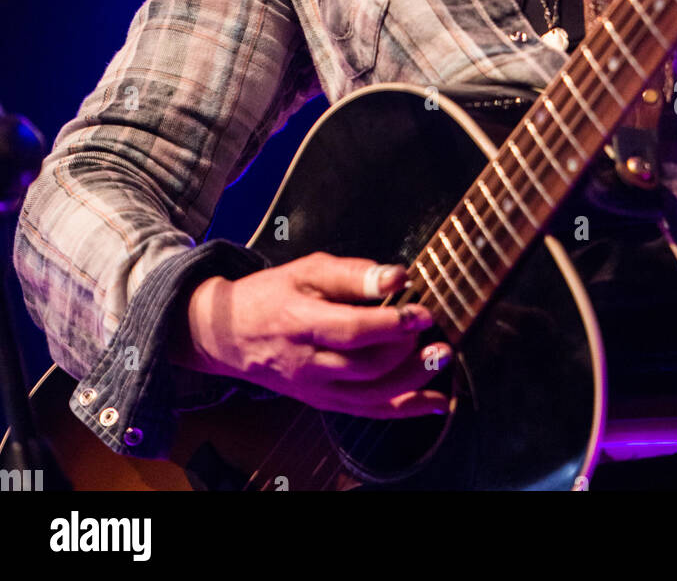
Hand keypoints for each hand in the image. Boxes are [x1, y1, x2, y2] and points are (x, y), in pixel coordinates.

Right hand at [171, 253, 451, 418]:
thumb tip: (397, 277)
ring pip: (370, 395)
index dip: (390, 324)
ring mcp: (315, 388)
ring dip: (413, 381)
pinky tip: (435, 400)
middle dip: (407, 352)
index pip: (350, 330)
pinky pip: (367, 411)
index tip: (420, 311)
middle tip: (435, 330)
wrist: (229, 336)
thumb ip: (352, 273)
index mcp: (300, 323)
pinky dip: (404, 409)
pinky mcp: (322, 402)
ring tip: (442, 359)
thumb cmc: (270, 295)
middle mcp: (307, 363)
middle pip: (365, 367)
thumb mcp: (306, 270)